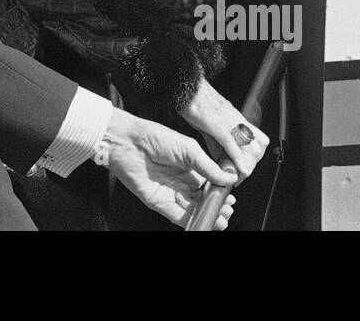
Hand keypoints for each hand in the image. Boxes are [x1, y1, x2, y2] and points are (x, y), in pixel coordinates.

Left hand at [98, 107, 237, 229]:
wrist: (129, 142)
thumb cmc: (156, 138)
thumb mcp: (189, 149)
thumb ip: (208, 166)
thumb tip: (230, 179)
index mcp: (190, 168)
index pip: (209, 186)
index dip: (220, 194)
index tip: (230, 198)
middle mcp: (181, 183)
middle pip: (202, 201)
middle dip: (216, 208)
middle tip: (227, 210)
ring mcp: (170, 193)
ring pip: (192, 211)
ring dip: (207, 216)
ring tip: (221, 219)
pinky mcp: (158, 202)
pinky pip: (176, 216)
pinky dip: (190, 221)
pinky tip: (202, 221)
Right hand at [180, 78, 268, 181]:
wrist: (186, 84)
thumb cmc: (196, 100)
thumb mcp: (210, 123)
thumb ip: (217, 142)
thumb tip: (221, 158)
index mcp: (237, 119)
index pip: (260, 142)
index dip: (254, 158)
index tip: (244, 169)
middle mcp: (237, 120)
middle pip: (258, 148)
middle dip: (250, 165)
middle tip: (239, 175)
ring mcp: (228, 121)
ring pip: (249, 148)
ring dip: (245, 165)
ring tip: (236, 175)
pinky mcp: (216, 123)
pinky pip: (231, 144)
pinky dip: (237, 158)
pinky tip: (238, 170)